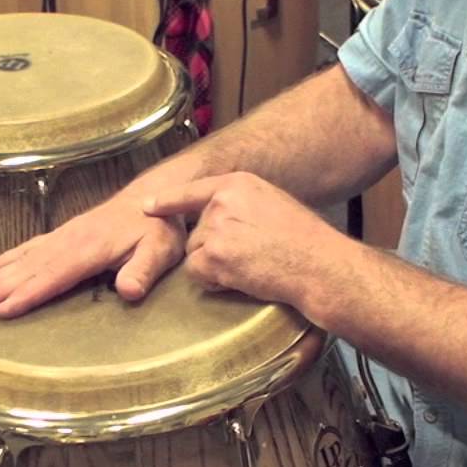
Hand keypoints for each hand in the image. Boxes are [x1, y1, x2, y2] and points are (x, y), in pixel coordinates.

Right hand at [0, 195, 186, 317]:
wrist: (155, 197)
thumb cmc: (159, 228)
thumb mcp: (161, 250)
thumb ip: (144, 270)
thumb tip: (128, 292)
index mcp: (92, 248)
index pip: (56, 275)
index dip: (30, 293)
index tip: (4, 310)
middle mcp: (71, 240)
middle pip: (31, 268)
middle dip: (1, 288)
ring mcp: (64, 235)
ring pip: (24, 258)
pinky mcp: (62, 234)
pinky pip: (27, 247)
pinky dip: (5, 259)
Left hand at [143, 171, 347, 309]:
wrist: (318, 265)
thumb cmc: (306, 242)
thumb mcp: (275, 204)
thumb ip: (243, 205)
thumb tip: (222, 218)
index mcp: (239, 184)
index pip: (194, 191)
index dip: (168, 200)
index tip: (149, 206)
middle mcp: (223, 201)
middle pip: (197, 232)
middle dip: (215, 249)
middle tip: (252, 256)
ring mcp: (215, 228)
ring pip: (196, 254)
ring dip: (216, 267)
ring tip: (251, 266)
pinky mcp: (212, 255)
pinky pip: (197, 274)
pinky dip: (215, 282)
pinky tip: (243, 278)